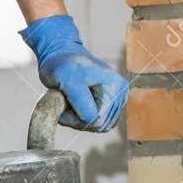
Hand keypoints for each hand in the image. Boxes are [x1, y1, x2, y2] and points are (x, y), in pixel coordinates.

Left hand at [21, 15, 128, 132]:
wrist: (62, 55)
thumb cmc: (62, 64)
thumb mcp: (67, 78)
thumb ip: (80, 98)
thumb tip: (92, 119)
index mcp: (115, 86)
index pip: (98, 120)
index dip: (76, 119)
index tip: (62, 105)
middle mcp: (120, 94)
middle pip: (100, 126)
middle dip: (78, 120)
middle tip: (64, 103)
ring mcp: (116, 101)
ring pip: (98, 127)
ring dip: (79, 120)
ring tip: (68, 103)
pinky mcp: (110, 106)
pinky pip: (98, 124)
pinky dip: (84, 120)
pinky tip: (74, 107)